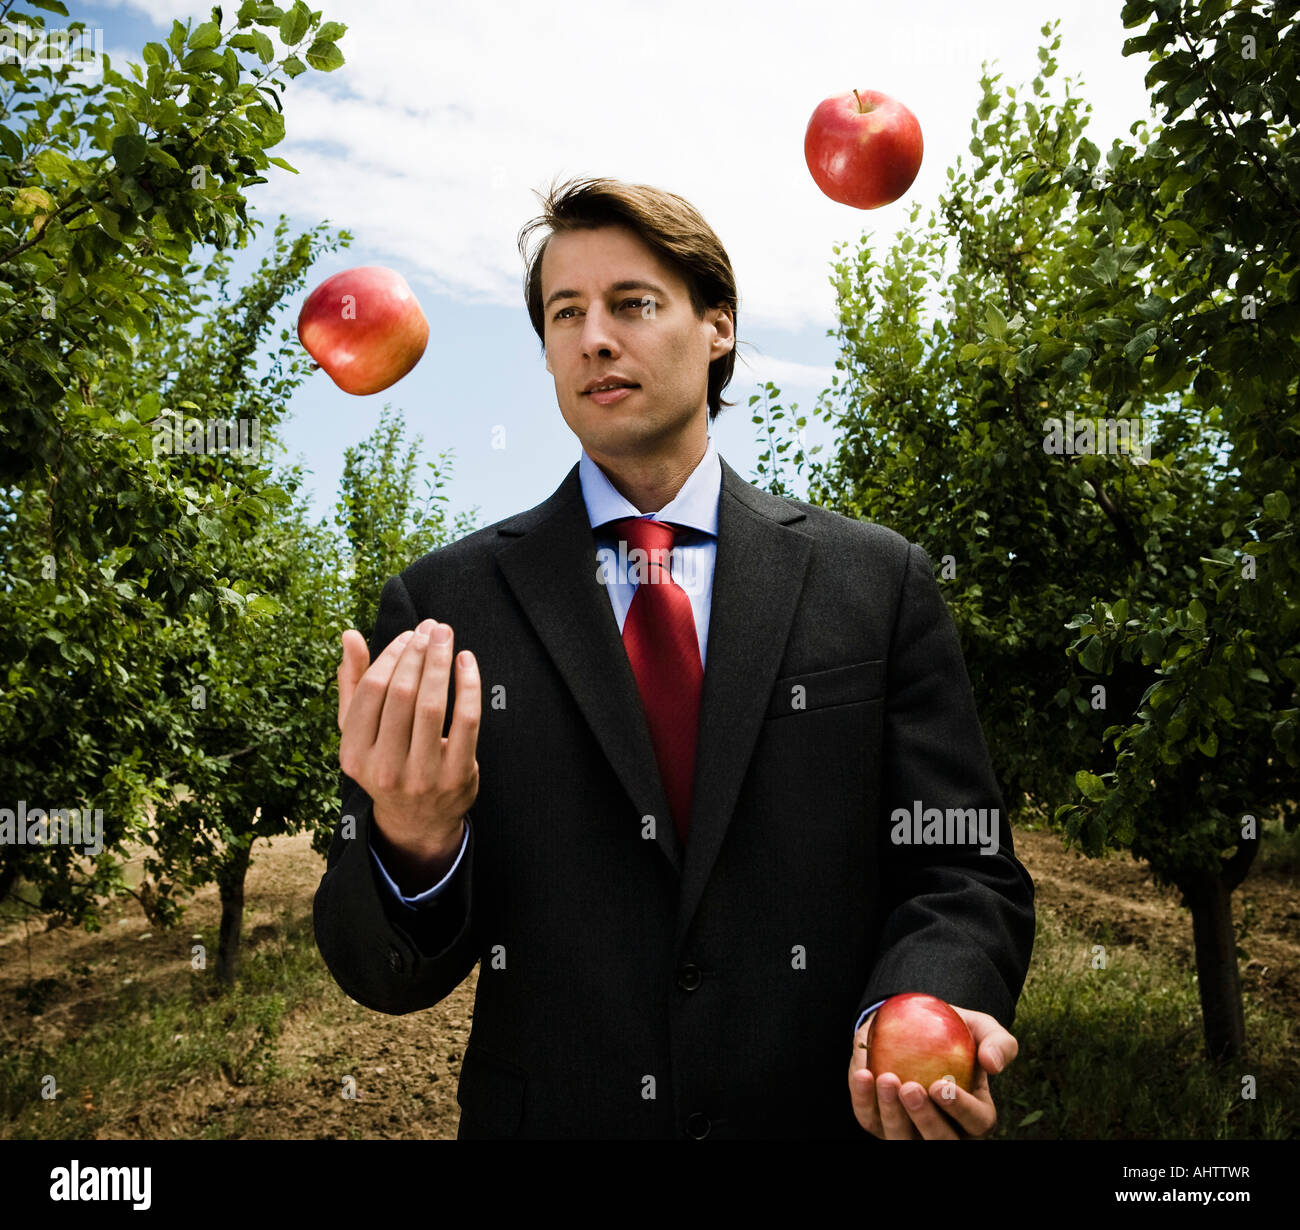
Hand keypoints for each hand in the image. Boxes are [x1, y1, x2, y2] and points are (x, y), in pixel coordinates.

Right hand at [337, 619, 480, 866]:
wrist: (418, 820)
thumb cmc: (386, 760)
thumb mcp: (360, 732)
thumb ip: (353, 684)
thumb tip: (349, 635)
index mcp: (353, 755)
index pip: (372, 692)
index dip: (391, 656)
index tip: (409, 635)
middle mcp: (383, 769)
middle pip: (402, 694)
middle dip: (418, 653)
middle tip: (432, 628)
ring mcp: (422, 776)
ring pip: (433, 706)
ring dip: (441, 663)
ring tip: (447, 636)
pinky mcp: (457, 776)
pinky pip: (467, 721)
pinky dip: (469, 685)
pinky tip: (466, 661)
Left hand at [847, 1004, 1016, 1138]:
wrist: (917, 1025)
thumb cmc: (957, 1031)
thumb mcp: (983, 1028)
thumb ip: (998, 1043)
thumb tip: (993, 1064)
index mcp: (976, 1116)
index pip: (976, 1122)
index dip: (960, 1109)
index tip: (940, 1085)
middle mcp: (946, 1133)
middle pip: (938, 1141)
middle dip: (924, 1119)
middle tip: (910, 1088)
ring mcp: (912, 1133)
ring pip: (902, 1139)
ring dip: (892, 1114)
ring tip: (886, 1079)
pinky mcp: (881, 1123)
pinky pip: (870, 1119)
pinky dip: (863, 1100)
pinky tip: (863, 1074)